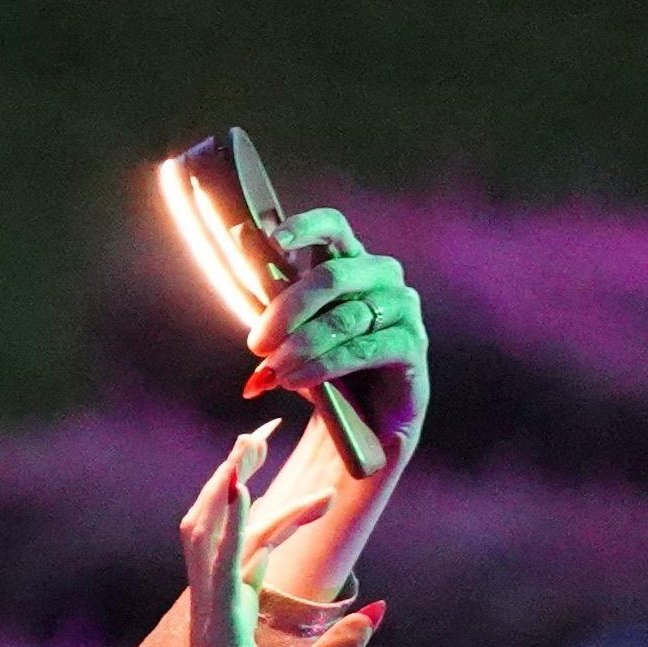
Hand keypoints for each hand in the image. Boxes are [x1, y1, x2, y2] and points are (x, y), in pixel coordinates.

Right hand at [180, 428, 353, 646]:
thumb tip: (374, 614)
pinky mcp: (218, 622)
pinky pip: (221, 559)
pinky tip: (237, 483)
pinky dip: (229, 520)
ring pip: (210, 530)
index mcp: (233, 617)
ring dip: (227, 484)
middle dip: (236, 477)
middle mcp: (217, 606)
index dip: (272, 511)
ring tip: (247, 442)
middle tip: (258, 434)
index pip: (251, 548)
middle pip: (219, 525)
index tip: (311, 487)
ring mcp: (212, 611)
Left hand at [246, 206, 429, 461]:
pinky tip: (296, 381)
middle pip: (332, 276)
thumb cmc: (324, 365)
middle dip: (286, 310)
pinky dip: (323, 366)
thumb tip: (235, 279)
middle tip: (257, 344)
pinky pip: (363, 349)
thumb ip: (272, 311)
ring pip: (344, 318)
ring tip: (273, 372)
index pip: (334, 228)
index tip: (273, 238)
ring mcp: (402, 308)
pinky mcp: (412, 345)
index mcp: (350, 263)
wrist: (365, 418)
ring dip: (300, 346)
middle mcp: (381, 277)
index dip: (306, 227)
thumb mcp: (292, 336)